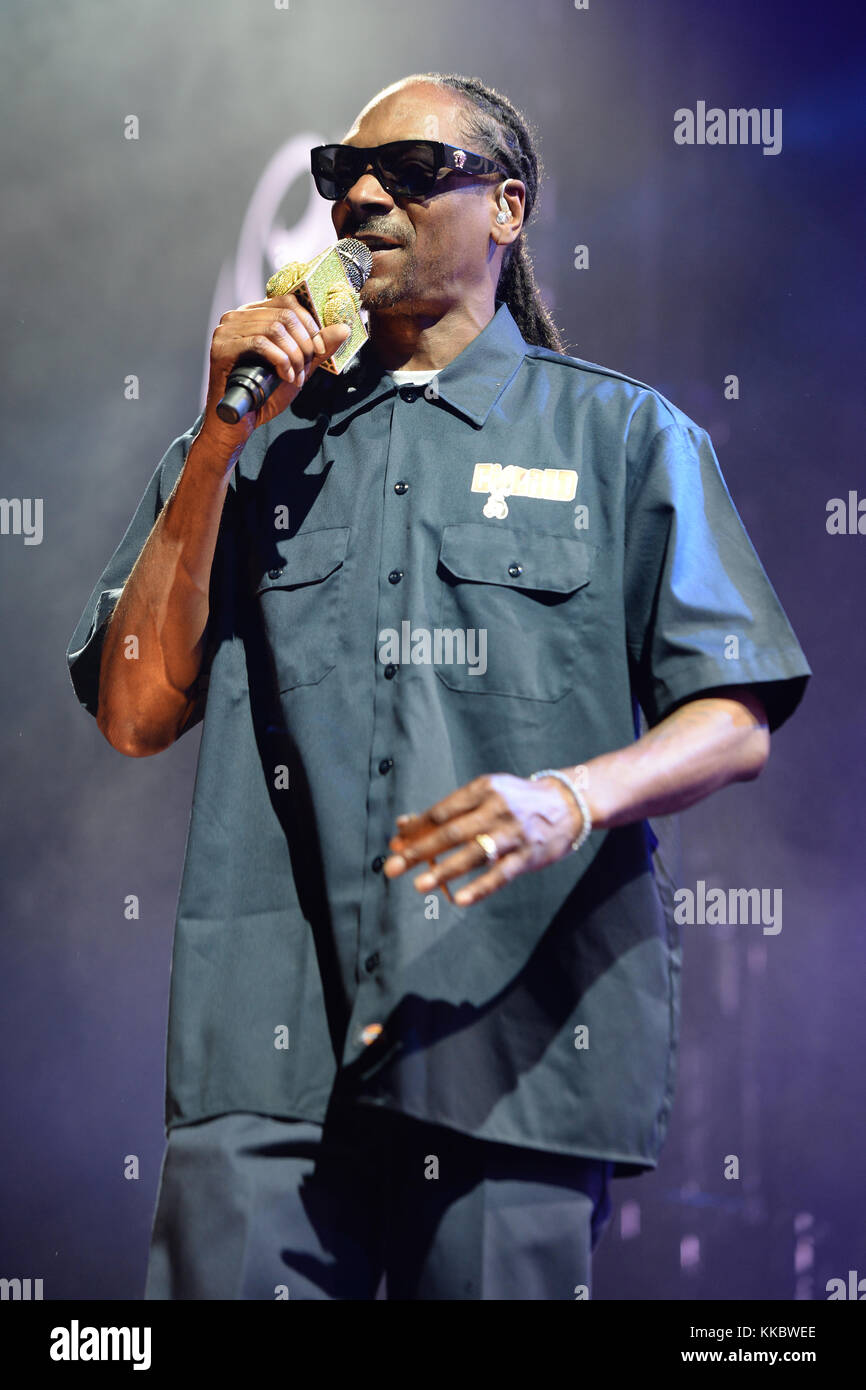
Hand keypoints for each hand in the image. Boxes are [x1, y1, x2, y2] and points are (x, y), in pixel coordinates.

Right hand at [198, 293, 351, 458]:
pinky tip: (284, 377)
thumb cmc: (266, 394)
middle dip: (304, 344)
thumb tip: (344, 328)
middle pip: (284, 315)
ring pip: (275, 328)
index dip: (310, 324)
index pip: (288, 302)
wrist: (242, 422)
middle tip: (305, 368)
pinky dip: (280, 361)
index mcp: (253, 315)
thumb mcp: (299, 367)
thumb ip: (319, 348)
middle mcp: (237, 317)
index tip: (318, 351)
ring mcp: (226, 330)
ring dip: (293, 356)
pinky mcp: (222, 348)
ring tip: (294, 377)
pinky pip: (260, 344)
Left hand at [382, 772, 583, 906]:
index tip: (395, 845)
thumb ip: (446, 811)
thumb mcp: (484, 794)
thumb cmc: (516, 801)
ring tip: (420, 885)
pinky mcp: (527, 856)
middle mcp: (496, 809)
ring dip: (444, 870)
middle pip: (451, 832)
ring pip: (473, 854)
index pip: (441, 812)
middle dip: (419, 851)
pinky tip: (460, 899)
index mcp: (482, 789)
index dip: (416, 830)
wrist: (568, 804)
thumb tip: (402, 827)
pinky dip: (480, 888)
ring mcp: (512, 834)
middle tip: (393, 867)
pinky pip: (500, 875)